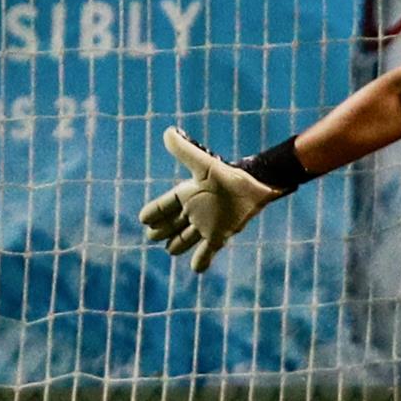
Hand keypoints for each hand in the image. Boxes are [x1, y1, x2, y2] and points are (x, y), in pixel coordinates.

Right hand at [138, 127, 281, 272]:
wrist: (256, 185)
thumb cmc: (229, 174)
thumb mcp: (204, 164)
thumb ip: (184, 151)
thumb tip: (167, 132)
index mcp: (187, 194)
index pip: (164, 205)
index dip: (154, 212)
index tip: (144, 219)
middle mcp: (194, 210)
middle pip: (172, 224)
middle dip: (162, 230)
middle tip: (153, 235)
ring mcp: (206, 225)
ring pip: (186, 238)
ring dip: (178, 245)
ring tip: (170, 249)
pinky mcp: (220, 235)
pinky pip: (208, 252)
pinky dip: (202, 261)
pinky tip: (197, 268)